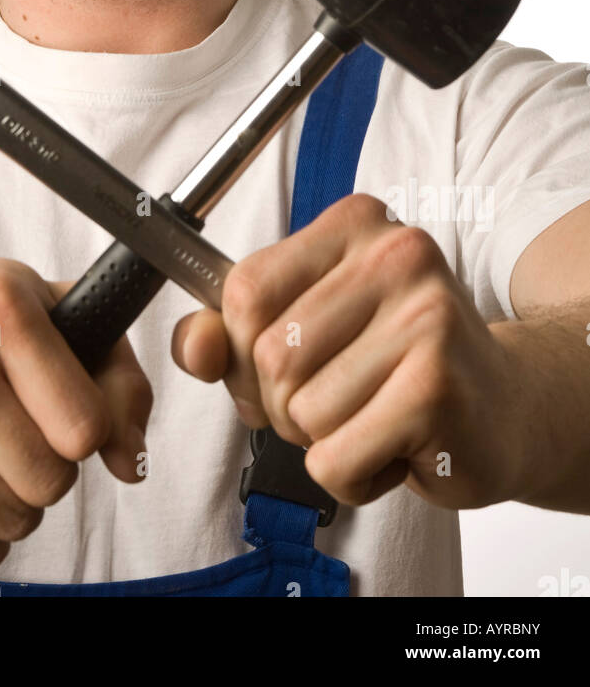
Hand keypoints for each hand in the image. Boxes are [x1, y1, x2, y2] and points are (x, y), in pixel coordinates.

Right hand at [0, 258, 151, 569]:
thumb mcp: (48, 317)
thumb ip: (115, 378)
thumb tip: (130, 460)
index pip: (86, 423)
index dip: (86, 429)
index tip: (59, 411)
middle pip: (52, 478)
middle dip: (48, 470)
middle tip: (16, 436)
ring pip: (14, 519)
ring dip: (12, 504)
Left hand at [171, 193, 526, 510]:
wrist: (504, 409)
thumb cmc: (396, 364)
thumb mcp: (311, 327)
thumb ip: (237, 332)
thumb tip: (195, 344)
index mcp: (355, 223)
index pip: (245, 290)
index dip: (244, 349)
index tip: (287, 365)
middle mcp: (394, 254)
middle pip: (270, 355)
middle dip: (285, 404)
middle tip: (342, 400)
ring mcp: (424, 316)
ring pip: (302, 411)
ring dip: (325, 442)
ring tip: (377, 418)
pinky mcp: (438, 387)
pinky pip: (336, 459)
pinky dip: (354, 476)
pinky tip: (397, 447)